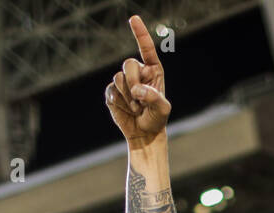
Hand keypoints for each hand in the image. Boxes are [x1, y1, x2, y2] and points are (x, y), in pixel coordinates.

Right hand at [105, 16, 171, 149]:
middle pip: (128, 64)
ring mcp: (123, 81)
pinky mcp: (112, 92)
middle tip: (139, 99)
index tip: (133, 18)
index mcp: (153, 70)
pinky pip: (111, 91)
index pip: (146, 48)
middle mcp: (138, 72)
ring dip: (127, 96)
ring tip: (136, 108)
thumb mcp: (162, 109)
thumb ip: (154, 97)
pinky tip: (126, 110)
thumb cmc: (156, 118)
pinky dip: (119, 103)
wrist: (144, 133)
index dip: (140, 33)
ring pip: (118, 78)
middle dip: (133, 82)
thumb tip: (137, 90)